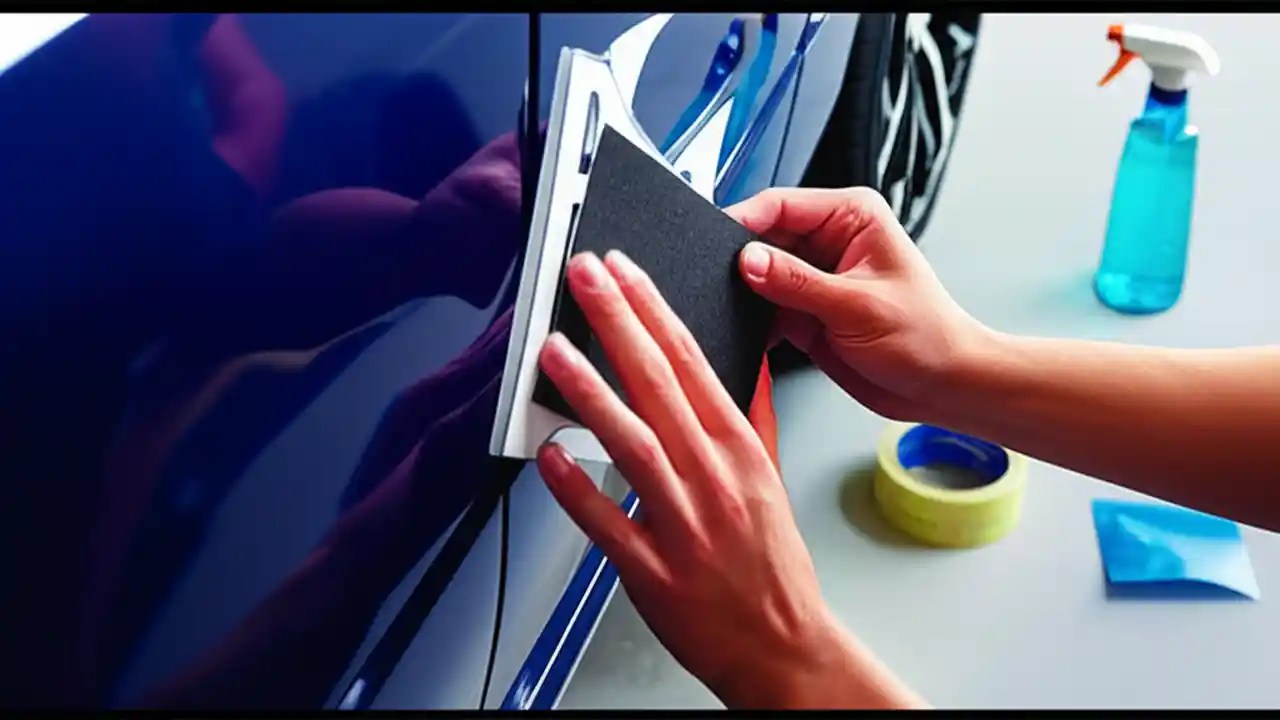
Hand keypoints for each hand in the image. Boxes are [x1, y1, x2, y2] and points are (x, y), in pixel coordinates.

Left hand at [535, 251, 920, 708]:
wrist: (783, 646)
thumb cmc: (773, 566)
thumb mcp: (771, 478)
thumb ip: (752, 416)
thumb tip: (740, 363)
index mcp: (739, 450)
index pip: (691, 361)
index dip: (652, 308)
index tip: (624, 271)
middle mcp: (712, 479)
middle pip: (658, 385)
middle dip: (617, 321)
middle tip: (584, 277)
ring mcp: (683, 525)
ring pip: (631, 443)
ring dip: (589, 392)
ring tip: (553, 350)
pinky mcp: (653, 571)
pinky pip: (607, 522)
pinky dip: (575, 487)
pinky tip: (549, 455)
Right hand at [728, 187, 988, 422]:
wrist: (941, 386)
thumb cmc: (927, 337)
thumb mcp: (858, 306)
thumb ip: (797, 282)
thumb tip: (748, 260)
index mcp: (851, 216)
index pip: (781, 204)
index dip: (745, 220)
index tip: (716, 242)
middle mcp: (829, 241)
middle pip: (763, 238)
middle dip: (742, 262)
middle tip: (724, 284)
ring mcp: (814, 278)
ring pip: (758, 275)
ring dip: (746, 295)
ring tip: (742, 312)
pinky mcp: (803, 312)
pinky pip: (762, 310)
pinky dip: (753, 323)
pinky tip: (753, 334)